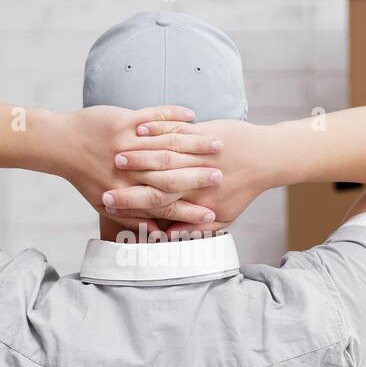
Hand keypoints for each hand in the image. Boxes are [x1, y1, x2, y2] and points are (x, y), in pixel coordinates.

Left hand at [51, 105, 223, 229]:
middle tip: (223, 176)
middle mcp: (128, 172)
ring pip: (168, 145)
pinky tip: (192, 114)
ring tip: (218, 144)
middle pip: (173, 177)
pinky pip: (154, 115)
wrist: (59, 144)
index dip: (191, 210)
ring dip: (195, 144)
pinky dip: (173, 115)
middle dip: (200, 177)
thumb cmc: (84, 175)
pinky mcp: (123, 121)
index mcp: (126, 193)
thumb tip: (156, 235)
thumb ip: (130, 218)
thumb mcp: (103, 202)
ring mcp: (127, 144)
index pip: (166, 206)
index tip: (213, 212)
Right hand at [103, 117, 272, 234]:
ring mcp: (194, 150)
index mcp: (192, 198)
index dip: (126, 202)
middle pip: (146, 174)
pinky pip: (172, 128)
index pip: (151, 202)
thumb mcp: (223, 215)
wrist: (266, 159)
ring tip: (111, 151)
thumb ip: (195, 229)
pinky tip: (134, 130)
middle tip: (99, 175)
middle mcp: (190, 175)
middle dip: (120, 174)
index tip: (106, 202)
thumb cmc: (243, 189)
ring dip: (132, 150)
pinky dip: (153, 128)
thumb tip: (168, 238)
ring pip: (156, 150)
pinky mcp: (198, 130)